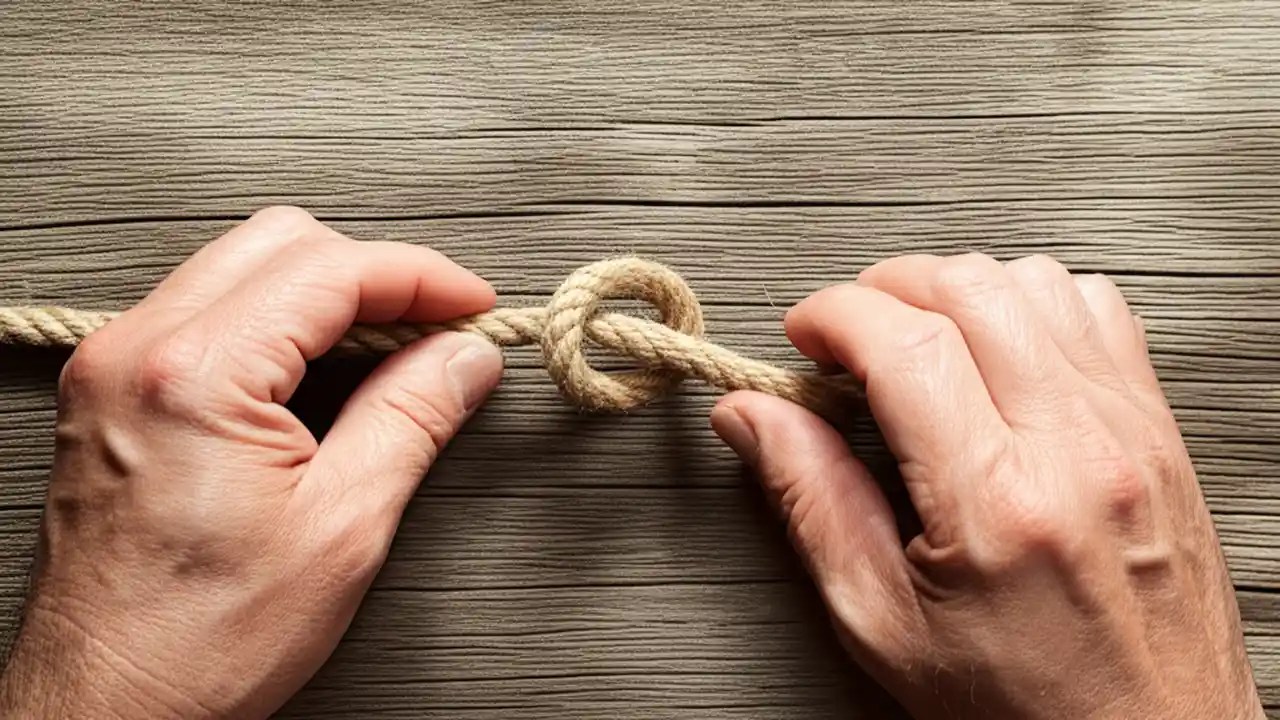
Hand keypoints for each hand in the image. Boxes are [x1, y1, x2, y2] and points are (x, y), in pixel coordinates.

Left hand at [0, 207, 503, 718]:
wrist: (106, 706)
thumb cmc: (199, 641)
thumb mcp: (342, 527)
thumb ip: (411, 417)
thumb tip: (462, 357)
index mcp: (195, 375)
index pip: (332, 269)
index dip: (422, 278)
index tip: (473, 306)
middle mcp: (137, 352)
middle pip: (282, 242)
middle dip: (376, 273)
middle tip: (439, 325)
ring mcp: (113, 369)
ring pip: (242, 267)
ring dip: (328, 293)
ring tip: (393, 351)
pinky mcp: (111, 394)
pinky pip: (207, 312)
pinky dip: (279, 321)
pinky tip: (324, 371)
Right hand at [711, 253, 1263, 718]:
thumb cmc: (1022, 704)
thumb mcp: (881, 621)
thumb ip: (810, 501)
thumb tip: (753, 416)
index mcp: (996, 506)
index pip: (905, 343)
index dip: (834, 315)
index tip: (805, 335)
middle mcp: (1077, 452)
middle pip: (970, 288)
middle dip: (886, 287)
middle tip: (848, 334)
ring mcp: (1132, 434)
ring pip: (1038, 282)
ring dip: (959, 288)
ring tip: (919, 338)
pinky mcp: (1160, 432)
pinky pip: (1101, 310)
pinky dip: (1033, 303)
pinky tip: (999, 349)